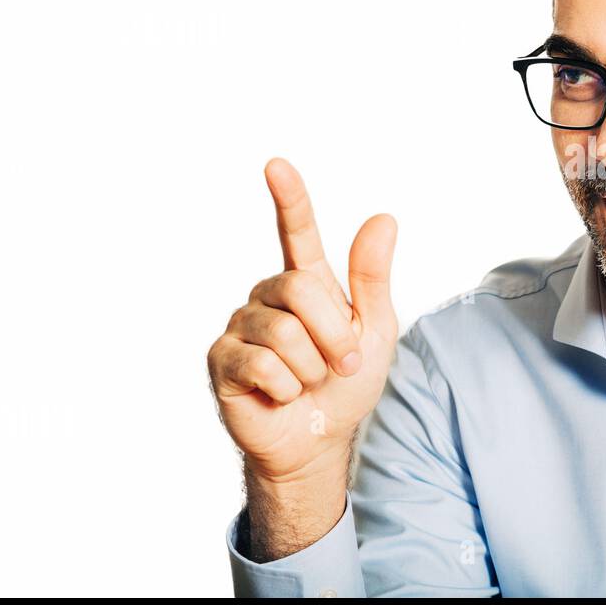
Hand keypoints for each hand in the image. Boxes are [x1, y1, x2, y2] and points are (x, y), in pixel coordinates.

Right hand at [207, 157, 398, 483]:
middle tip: (343, 364)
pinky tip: (280, 395)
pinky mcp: (222, 359)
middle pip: (301, 289)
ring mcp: (241, 325)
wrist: (318, 439)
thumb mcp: (374, 330)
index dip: (289, 198)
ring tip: (308, 381)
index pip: (297, 231)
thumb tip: (383, 218)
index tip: (276, 165)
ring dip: (312, 366)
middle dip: (334, 335)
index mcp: (307, 282)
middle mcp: (268, 296)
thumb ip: (372, 277)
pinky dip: (285, 386)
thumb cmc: (344, 383)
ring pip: (283, 331)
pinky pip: (262, 364)